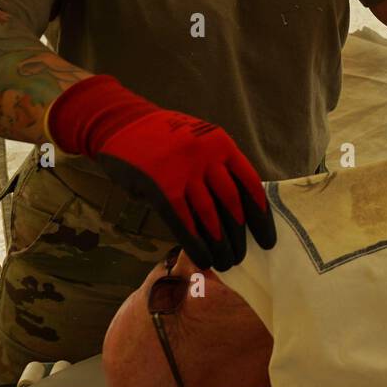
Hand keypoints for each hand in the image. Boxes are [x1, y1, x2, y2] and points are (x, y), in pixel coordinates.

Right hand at [47, 75, 276, 270]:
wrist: (119, 123)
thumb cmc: (161, 136)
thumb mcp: (198, 140)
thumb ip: (216, 167)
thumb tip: (234, 209)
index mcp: (222, 144)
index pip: (250, 185)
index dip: (260, 217)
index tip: (267, 239)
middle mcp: (208, 157)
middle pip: (232, 204)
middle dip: (239, 235)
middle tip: (242, 256)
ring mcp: (184, 172)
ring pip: (211, 216)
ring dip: (220, 244)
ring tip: (226, 263)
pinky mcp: (161, 187)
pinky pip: (184, 221)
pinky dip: (196, 243)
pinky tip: (204, 258)